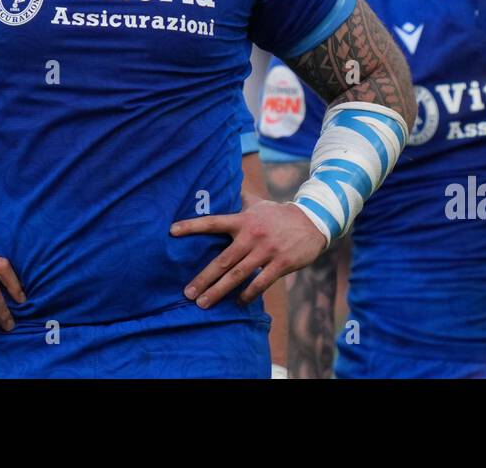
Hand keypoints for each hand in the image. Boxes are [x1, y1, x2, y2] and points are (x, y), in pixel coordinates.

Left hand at [170, 201, 326, 307]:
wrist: (313, 221)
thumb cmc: (279, 215)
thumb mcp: (259, 203)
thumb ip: (240, 198)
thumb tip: (224, 182)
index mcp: (244, 220)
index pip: (213, 222)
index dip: (192, 226)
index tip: (172, 231)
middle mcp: (252, 235)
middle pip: (223, 260)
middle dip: (203, 278)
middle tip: (187, 293)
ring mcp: (267, 251)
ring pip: (238, 275)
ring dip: (219, 291)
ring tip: (203, 303)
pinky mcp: (281, 264)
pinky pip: (260, 283)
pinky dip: (247, 294)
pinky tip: (237, 302)